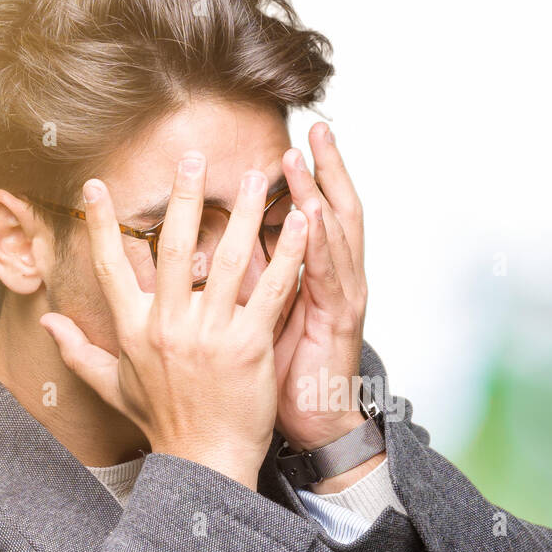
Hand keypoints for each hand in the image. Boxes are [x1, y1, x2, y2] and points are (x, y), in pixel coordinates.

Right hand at [40, 155, 308, 489]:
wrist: (204, 463)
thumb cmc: (164, 425)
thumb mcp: (113, 387)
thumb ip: (79, 350)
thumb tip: (48, 321)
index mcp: (134, 330)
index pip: (112, 266)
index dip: (101, 225)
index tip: (95, 186)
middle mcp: (168, 326)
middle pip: (172, 248)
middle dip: (181, 197)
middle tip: (189, 156)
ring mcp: (210, 335)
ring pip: (226, 259)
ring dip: (242, 213)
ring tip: (256, 175)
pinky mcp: (248, 347)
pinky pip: (270, 290)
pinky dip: (287, 254)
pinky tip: (300, 223)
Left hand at [274, 123, 369, 452]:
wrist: (310, 423)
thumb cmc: (282, 373)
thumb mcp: (255, 315)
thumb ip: (242, 279)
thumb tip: (208, 244)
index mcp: (318, 277)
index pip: (316, 215)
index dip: (308, 177)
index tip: (293, 138)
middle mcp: (337, 279)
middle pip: (340, 210)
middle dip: (329, 168)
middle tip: (317, 128)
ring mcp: (343, 296)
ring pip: (340, 233)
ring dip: (325, 191)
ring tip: (310, 155)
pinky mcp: (341, 320)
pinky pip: (331, 273)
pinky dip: (323, 240)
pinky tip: (313, 211)